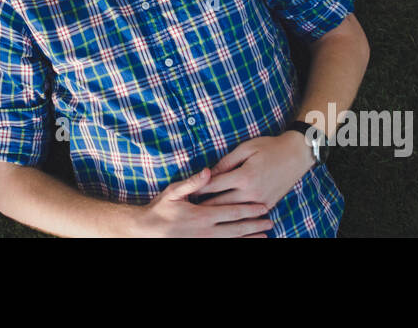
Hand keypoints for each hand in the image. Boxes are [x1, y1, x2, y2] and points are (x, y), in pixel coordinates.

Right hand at [130, 168, 272, 237]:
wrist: (147, 231)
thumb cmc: (160, 209)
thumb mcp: (173, 192)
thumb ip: (192, 182)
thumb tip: (207, 172)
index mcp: (202, 215)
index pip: (232, 212)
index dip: (250, 210)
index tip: (264, 207)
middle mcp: (206, 231)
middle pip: (237, 228)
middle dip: (255, 225)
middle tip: (270, 222)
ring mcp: (204, 241)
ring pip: (232, 240)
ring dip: (249, 238)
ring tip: (264, 236)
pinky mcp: (200, 246)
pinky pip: (223, 247)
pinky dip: (237, 245)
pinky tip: (246, 243)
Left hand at [197, 132, 314, 209]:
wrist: (297, 155)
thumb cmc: (270, 147)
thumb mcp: (246, 148)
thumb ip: (226, 161)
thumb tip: (209, 172)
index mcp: (244, 176)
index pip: (214, 186)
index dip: (198, 189)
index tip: (186, 192)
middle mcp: (251, 192)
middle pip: (220, 204)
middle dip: (204, 206)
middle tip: (189, 208)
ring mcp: (260, 201)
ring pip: (233, 213)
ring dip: (217, 213)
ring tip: (202, 215)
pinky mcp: (268, 205)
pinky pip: (248, 215)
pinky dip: (235, 216)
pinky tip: (224, 217)